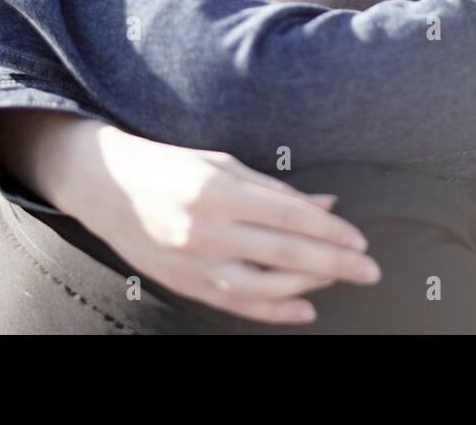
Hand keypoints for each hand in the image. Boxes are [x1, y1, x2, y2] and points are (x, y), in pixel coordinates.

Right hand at [7, 112, 381, 324]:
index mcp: (218, 191)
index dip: (330, 229)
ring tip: (340, 279)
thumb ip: (274, 188)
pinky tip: (305, 309)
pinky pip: (238, 304)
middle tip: (370, 269)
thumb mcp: (223, 164)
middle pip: (286, 253)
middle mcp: (206, 230)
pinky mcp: (185, 284)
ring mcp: (194, 262)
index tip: (359, 238)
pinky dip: (275, 310)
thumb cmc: (170, 166)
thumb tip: (326, 204)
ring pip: (266, 285)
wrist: (105, 188)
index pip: (290, 215)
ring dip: (311, 285)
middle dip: (335, 263)